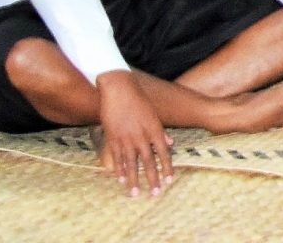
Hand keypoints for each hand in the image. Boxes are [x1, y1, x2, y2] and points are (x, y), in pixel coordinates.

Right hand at [93, 73, 172, 195]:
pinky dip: (119, 169)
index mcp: (155, 130)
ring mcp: (126, 138)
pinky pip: (117, 157)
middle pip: (148, 162)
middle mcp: (141, 136)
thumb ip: (161, 131)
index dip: (167, 168)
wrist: (119, 89)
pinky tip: (121, 179)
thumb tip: (170, 144)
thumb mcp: (154, 115)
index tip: (169, 181)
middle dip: (152, 179)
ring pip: (131, 163)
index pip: (164, 153)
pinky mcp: (112, 137)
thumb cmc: (138, 100)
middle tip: (155, 194)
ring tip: (135, 193)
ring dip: (134, 179)